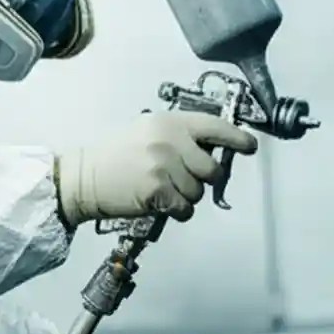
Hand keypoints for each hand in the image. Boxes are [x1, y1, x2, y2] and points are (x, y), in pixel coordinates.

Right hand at [56, 111, 257, 225]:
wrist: (83, 176)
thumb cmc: (117, 154)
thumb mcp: (148, 131)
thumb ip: (181, 136)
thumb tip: (216, 151)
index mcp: (170, 122)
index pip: (214, 127)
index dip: (236, 138)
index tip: (250, 146)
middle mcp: (170, 140)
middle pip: (212, 169)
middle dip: (204, 179)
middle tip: (183, 180)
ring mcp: (164, 166)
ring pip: (200, 192)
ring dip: (187, 197)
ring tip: (163, 190)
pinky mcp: (157, 191)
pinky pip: (186, 209)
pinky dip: (178, 211)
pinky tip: (160, 203)